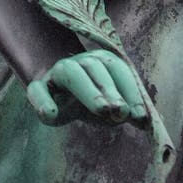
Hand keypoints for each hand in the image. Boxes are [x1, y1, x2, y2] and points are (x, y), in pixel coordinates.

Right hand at [26, 49, 147, 127]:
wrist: (59, 97)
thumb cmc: (91, 100)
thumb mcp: (111, 105)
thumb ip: (125, 110)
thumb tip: (144, 121)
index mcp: (100, 61)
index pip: (117, 69)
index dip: (130, 90)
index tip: (141, 116)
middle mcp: (79, 61)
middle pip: (95, 68)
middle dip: (110, 89)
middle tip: (121, 111)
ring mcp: (57, 72)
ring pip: (71, 73)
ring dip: (89, 91)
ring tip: (103, 111)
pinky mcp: (39, 88)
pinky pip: (38, 91)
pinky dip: (43, 101)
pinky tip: (51, 114)